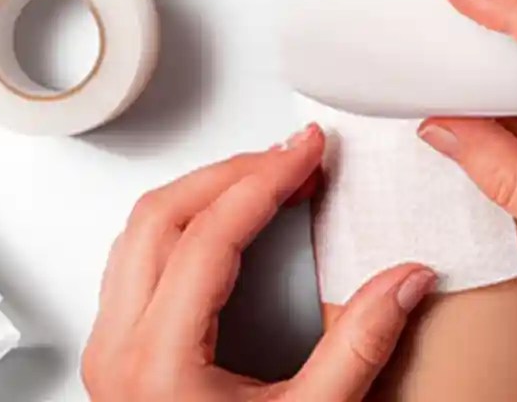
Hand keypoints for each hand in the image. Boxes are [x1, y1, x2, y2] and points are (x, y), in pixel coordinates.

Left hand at [82, 125, 436, 401]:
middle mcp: (120, 348)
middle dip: (233, 172)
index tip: (307, 153)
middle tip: (294, 156)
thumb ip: (360, 345)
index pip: (209, 237)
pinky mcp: (118, 352)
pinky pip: (137, 257)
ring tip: (267, 178)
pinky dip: (185, 222)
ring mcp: (111, 349)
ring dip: (204, 192)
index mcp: (159, 363)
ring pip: (140, 231)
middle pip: (161, 216)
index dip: (264, 182)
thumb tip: (405, 277)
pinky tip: (229, 221)